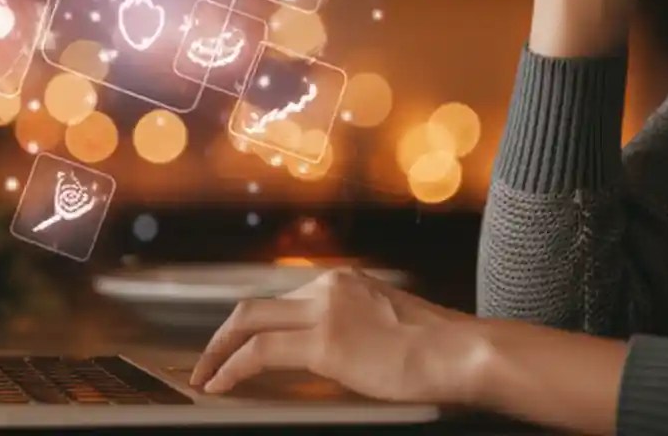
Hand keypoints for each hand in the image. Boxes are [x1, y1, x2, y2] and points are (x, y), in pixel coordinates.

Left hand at [189, 269, 482, 404]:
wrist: (463, 351)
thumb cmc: (440, 350)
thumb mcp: (389, 327)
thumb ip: (357, 330)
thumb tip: (340, 353)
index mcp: (343, 283)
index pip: (283, 302)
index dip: (254, 327)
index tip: (238, 347)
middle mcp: (328, 287)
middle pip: (255, 305)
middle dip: (222, 333)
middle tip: (205, 360)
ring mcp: (324, 311)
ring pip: (248, 322)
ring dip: (219, 351)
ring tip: (205, 376)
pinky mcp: (324, 342)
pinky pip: (260, 352)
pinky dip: (233, 367)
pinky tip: (221, 384)